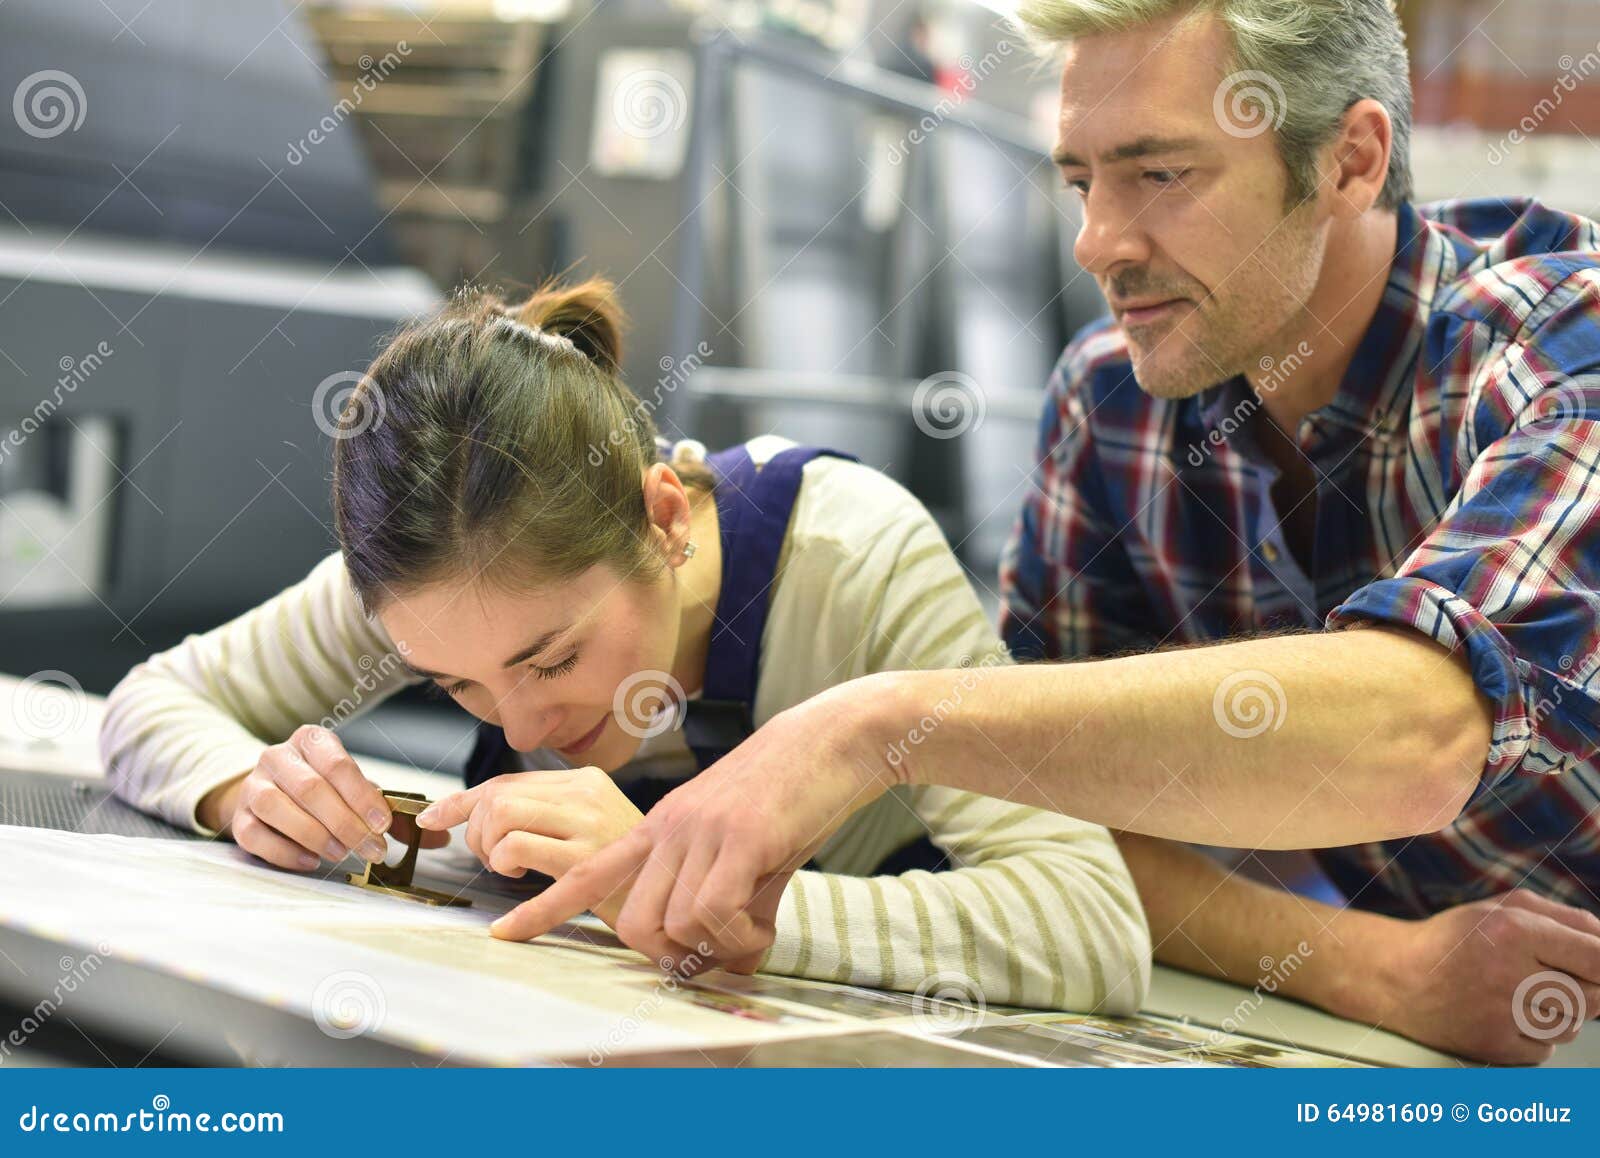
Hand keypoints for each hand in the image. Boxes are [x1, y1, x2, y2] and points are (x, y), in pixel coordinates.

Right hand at [208, 724, 445, 870]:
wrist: (269, 792)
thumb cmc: (322, 791)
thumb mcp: (355, 791)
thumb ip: (393, 812)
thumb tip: (438, 838)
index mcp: (312, 741)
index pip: (337, 763)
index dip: (361, 795)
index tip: (382, 823)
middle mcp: (278, 757)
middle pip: (310, 788)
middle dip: (346, 822)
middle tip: (372, 849)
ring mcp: (253, 786)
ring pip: (277, 807)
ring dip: (315, 835)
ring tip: (343, 854)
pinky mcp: (238, 817)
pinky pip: (255, 835)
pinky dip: (285, 852)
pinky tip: (312, 861)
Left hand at [415, 767, 643, 926]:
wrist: (681, 895)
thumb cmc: (631, 870)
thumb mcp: (592, 828)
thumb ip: (546, 815)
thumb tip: (479, 814)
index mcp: (585, 781)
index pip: (506, 782)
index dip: (462, 802)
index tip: (433, 818)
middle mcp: (586, 795)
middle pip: (499, 800)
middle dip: (477, 835)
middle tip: (495, 863)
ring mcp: (588, 826)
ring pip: (504, 822)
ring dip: (492, 856)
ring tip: (513, 874)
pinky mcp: (588, 860)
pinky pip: (520, 857)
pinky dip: (506, 892)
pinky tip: (508, 925)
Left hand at [482, 678, 900, 971]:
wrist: (831, 740)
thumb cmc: (789, 791)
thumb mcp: (737, 838)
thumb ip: (720, 887)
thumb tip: (726, 950)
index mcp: (662, 824)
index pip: (587, 868)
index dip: (545, 906)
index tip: (507, 932)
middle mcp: (672, 827)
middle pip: (633, 920)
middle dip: (668, 954)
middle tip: (715, 953)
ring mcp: (704, 832)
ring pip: (673, 924)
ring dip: (714, 948)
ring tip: (751, 934)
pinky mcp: (740, 839)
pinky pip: (713, 914)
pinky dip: (738, 938)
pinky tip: (762, 927)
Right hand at [1368, 889, 1599, 1063]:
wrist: (1398, 977)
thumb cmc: (1454, 940)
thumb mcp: (1504, 908)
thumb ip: (1565, 917)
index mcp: (1515, 931)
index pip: (1597, 959)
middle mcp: (1509, 974)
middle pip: (1592, 998)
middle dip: (1585, 990)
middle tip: (1555, 978)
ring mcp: (1501, 1014)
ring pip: (1571, 1026)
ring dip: (1559, 1014)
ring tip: (1521, 994)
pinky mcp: (1494, 1045)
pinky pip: (1546, 1049)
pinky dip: (1536, 1036)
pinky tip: (1508, 1015)